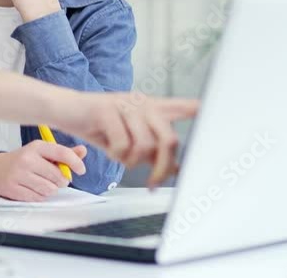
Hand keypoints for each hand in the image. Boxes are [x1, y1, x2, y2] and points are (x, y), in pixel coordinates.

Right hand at [0, 141, 87, 201]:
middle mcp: (27, 159)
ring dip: (50, 190)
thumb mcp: (41, 153)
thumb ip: (63, 153)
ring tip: (41, 184)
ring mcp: (19, 174)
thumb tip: (83, 151)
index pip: (62, 153)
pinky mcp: (13, 188)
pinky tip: (32, 189)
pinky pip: (38, 198)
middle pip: (58, 176)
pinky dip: (39, 196)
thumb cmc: (24, 161)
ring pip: (49, 190)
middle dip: (61, 181)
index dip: (76, 163)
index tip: (81, 170)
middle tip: (54, 179)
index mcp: (36, 147)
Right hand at [54, 92, 198, 188]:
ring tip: (120, 157)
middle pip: (168, 138)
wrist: (66, 109)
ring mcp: (126, 105)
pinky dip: (115, 154)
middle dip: (162, 167)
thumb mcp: (128, 140)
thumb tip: (177, 168)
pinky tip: (108, 149)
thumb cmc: (99, 126)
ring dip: (132, 160)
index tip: (220, 117)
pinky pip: (122, 143)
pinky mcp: (107, 109)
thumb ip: (153, 151)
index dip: (202, 112)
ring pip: (144, 144)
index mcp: (151, 108)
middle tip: (153, 183)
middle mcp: (143, 103)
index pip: (184, 107)